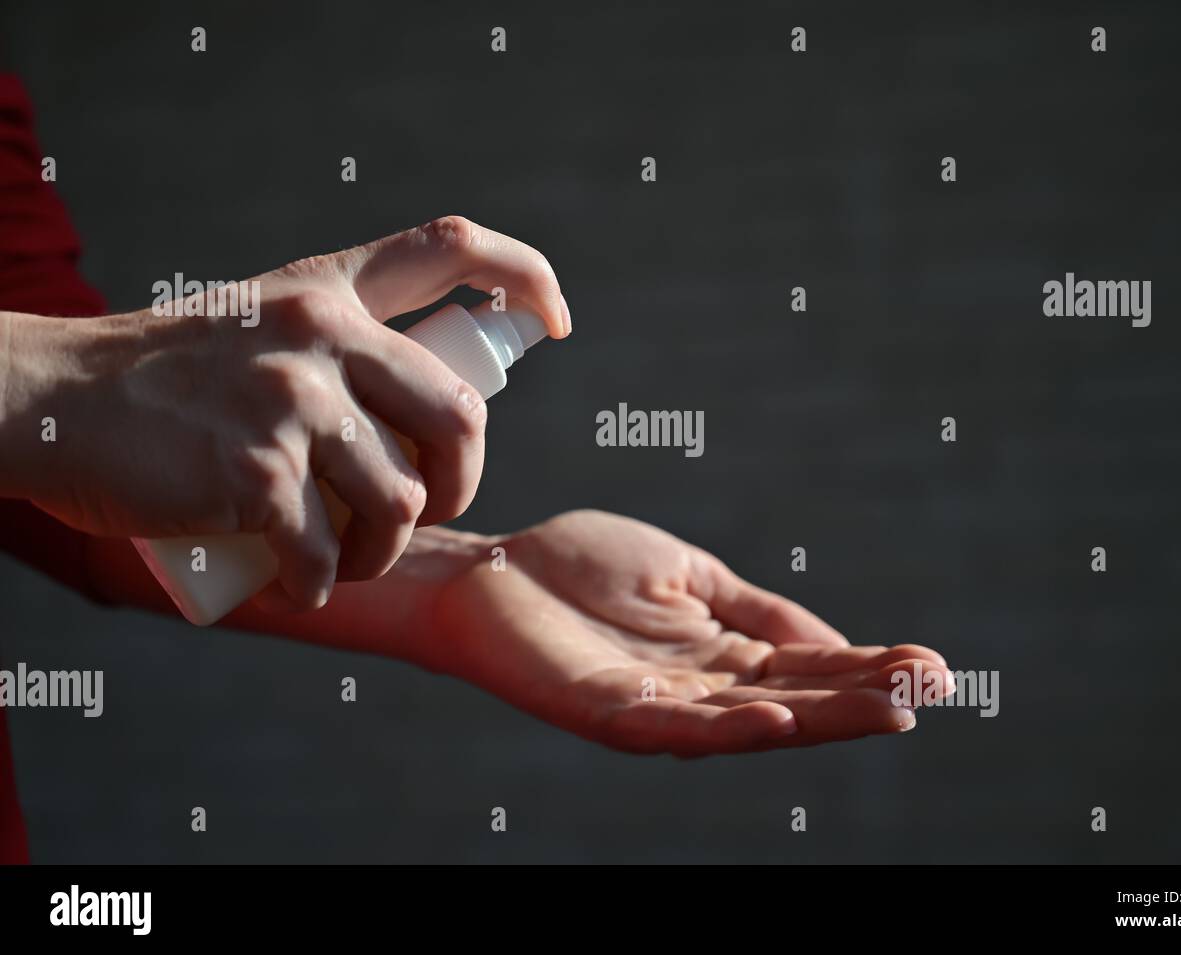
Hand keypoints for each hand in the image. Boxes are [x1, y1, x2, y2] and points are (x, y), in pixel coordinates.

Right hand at [0, 216, 570, 609]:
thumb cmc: (160, 378)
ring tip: (345, 557)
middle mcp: (321, 332)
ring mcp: (291, 400)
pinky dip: (320, 582)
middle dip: (464, 479)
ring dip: (386, 547)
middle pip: (461, 414)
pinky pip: (326, 549)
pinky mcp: (256, 471)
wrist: (48, 398)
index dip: (525, 278)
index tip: (552, 320)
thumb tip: (419, 418)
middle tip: (429, 509)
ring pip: (404, 497)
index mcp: (327, 289)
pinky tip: (298, 584)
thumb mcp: (257, 326)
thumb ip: (332, 347)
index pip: (451, 249)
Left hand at [389, 510, 952, 755]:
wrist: (492, 570)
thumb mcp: (691, 573)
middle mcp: (698, 689)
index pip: (810, 667)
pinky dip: (722, 728)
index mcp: (722, 654)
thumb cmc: (582, 568)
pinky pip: (669, 727)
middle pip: (794, 700)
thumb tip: (836, 646)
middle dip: (862, 699)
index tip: (935, 665)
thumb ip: (757, 610)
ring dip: (815, 721)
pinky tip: (771, 717)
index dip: (870, 668)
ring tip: (881, 712)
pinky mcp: (604, 710)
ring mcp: (653, 704)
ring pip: (747, 723)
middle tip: (929, 692)